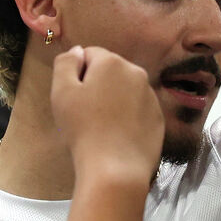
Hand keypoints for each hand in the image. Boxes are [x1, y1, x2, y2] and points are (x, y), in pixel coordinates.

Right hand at [49, 46, 164, 184]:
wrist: (115, 169)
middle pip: (110, 71)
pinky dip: (128, 117)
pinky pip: (138, 110)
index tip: (74, 97)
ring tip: (101, 126)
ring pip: (125, 91)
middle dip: (97, 85)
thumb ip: (65, 64)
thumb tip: (77, 51)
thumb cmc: (83, 128)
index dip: (77, 74)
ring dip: (113, 100)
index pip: (89, 55)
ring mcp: (151, 96)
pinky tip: (117, 136)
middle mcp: (136, 73)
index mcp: (112, 62)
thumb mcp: (61, 92)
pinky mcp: (158, 118)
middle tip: (85, 113)